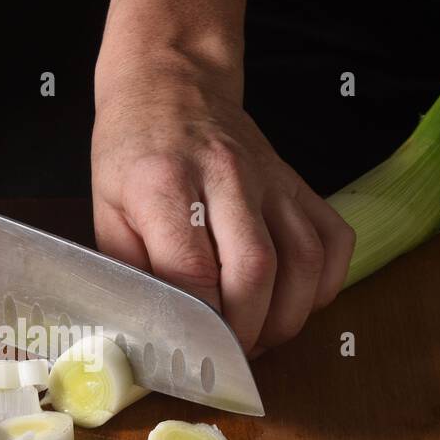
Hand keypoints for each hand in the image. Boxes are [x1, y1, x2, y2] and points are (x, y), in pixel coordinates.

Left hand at [92, 57, 353, 352]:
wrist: (172, 85)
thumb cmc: (133, 153)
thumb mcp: (106, 211)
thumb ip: (129, 269)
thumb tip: (151, 329)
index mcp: (164, 182)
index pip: (192, 268)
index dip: (197, 321)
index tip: (191, 349)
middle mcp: (225, 175)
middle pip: (256, 269)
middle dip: (246, 329)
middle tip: (228, 354)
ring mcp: (270, 177)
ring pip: (303, 259)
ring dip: (288, 316)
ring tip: (261, 337)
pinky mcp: (298, 182)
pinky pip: (333, 239)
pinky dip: (325, 283)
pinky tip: (298, 302)